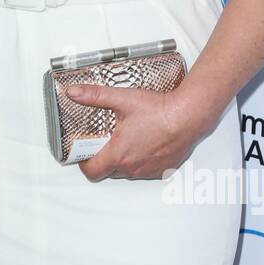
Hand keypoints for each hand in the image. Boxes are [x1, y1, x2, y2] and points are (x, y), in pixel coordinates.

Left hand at [65, 83, 205, 181]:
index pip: (91, 171)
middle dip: (105, 157)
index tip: (85, 153)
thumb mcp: (121, 99)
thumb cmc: (159, 110)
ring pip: (128, 171)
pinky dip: (142, 161)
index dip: (84, 163)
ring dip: (125, 160)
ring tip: (128, 139)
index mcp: (119, 154)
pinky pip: (146, 170)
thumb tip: (74, 92)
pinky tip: (146, 143)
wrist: (189, 115)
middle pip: (109, 170)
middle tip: (107, 139)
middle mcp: (132, 167)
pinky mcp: (162, 170)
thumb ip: (94, 95)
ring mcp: (148, 171)